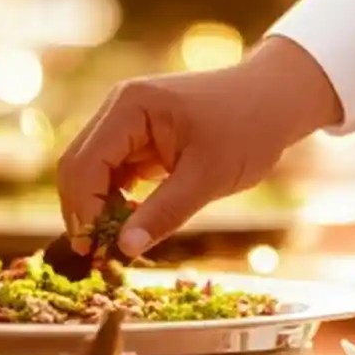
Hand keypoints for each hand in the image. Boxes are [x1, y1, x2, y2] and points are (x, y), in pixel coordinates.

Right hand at [57, 36, 340, 256]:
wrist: (276, 100)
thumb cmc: (248, 129)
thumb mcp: (208, 177)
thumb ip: (163, 213)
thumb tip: (124, 249)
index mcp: (130, 107)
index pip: (85, 163)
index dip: (83, 210)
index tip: (95, 250)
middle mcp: (119, 108)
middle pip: (78, 165)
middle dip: (83, 210)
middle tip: (98, 254)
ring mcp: (127, 120)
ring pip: (92, 170)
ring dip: (97, 207)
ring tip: (115, 243)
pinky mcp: (138, 135)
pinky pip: (112, 171)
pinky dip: (115, 199)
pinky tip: (130, 223)